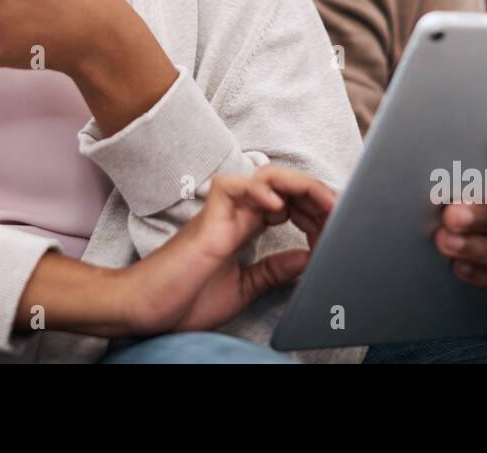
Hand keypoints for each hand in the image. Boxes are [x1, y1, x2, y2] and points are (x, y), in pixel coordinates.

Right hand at [120, 165, 336, 336]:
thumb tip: (307, 258)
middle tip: (341, 210)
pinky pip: (233, 186)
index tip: (337, 225)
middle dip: (316, 194)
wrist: (145, 309)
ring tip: (322, 201)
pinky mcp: (207, 219)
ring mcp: (221, 213)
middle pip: (282, 185)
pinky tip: (279, 208)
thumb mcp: (242, 289)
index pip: (288, 203)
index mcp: (244, 228)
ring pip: (264, 176)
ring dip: (298, 185)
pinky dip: (259, 190)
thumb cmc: (183, 299)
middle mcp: (236, 214)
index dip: (314, 209)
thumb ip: (271, 272)